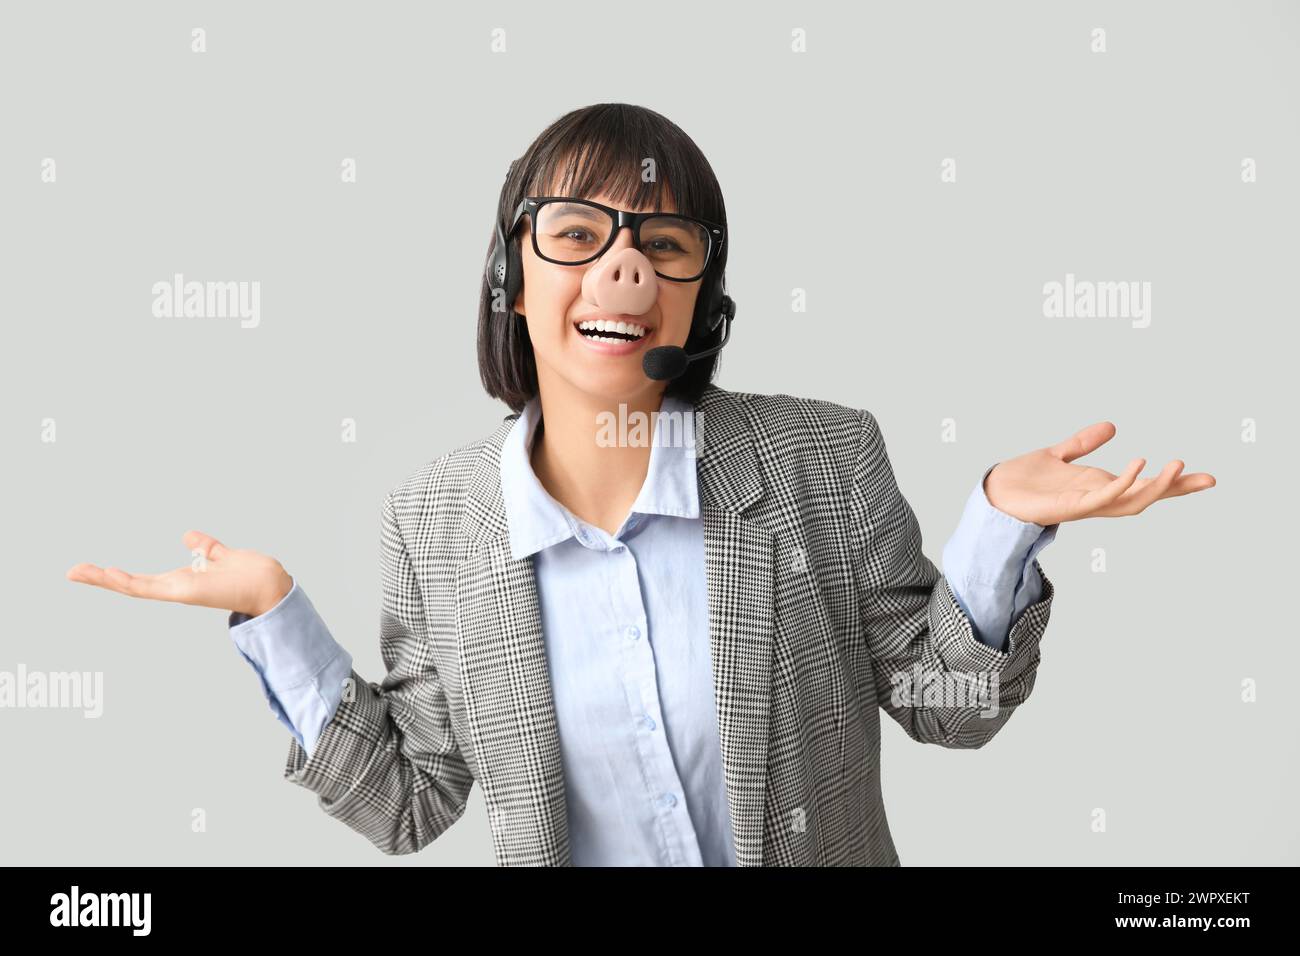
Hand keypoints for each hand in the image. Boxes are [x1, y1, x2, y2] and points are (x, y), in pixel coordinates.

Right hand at [66, 531, 293, 617]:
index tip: (94, 567)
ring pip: (134, 588)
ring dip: (105, 580)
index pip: (142, 579)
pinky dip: (130, 582)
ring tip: (79, 572)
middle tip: (72, 571)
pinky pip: (154, 588)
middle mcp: (176, 587)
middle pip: (131, 585)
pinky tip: (111, 575)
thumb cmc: (249, 573)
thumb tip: (188, 536)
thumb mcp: (220, 555)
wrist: (268, 583)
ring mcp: (178, 591)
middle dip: (101, 579)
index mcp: (182, 579)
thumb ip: (205, 547)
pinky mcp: (185, 592)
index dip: (117, 575)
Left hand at [983, 422, 1215, 525]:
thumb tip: (1112, 426)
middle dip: (1176, 490)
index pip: (1143, 485)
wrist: (993, 492)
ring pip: (1131, 501)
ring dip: (1157, 486)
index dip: (1173, 483)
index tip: (1205, 478)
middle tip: (1208, 479)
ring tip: (1178, 466)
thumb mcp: (1058, 455)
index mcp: (1099, 486)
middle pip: (1146, 497)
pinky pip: (1104, 496)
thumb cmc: (1023, 480)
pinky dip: (1123, 482)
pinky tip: (1138, 465)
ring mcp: (1086, 504)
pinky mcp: (1070, 506)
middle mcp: (1097, 498)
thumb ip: (1083, 443)